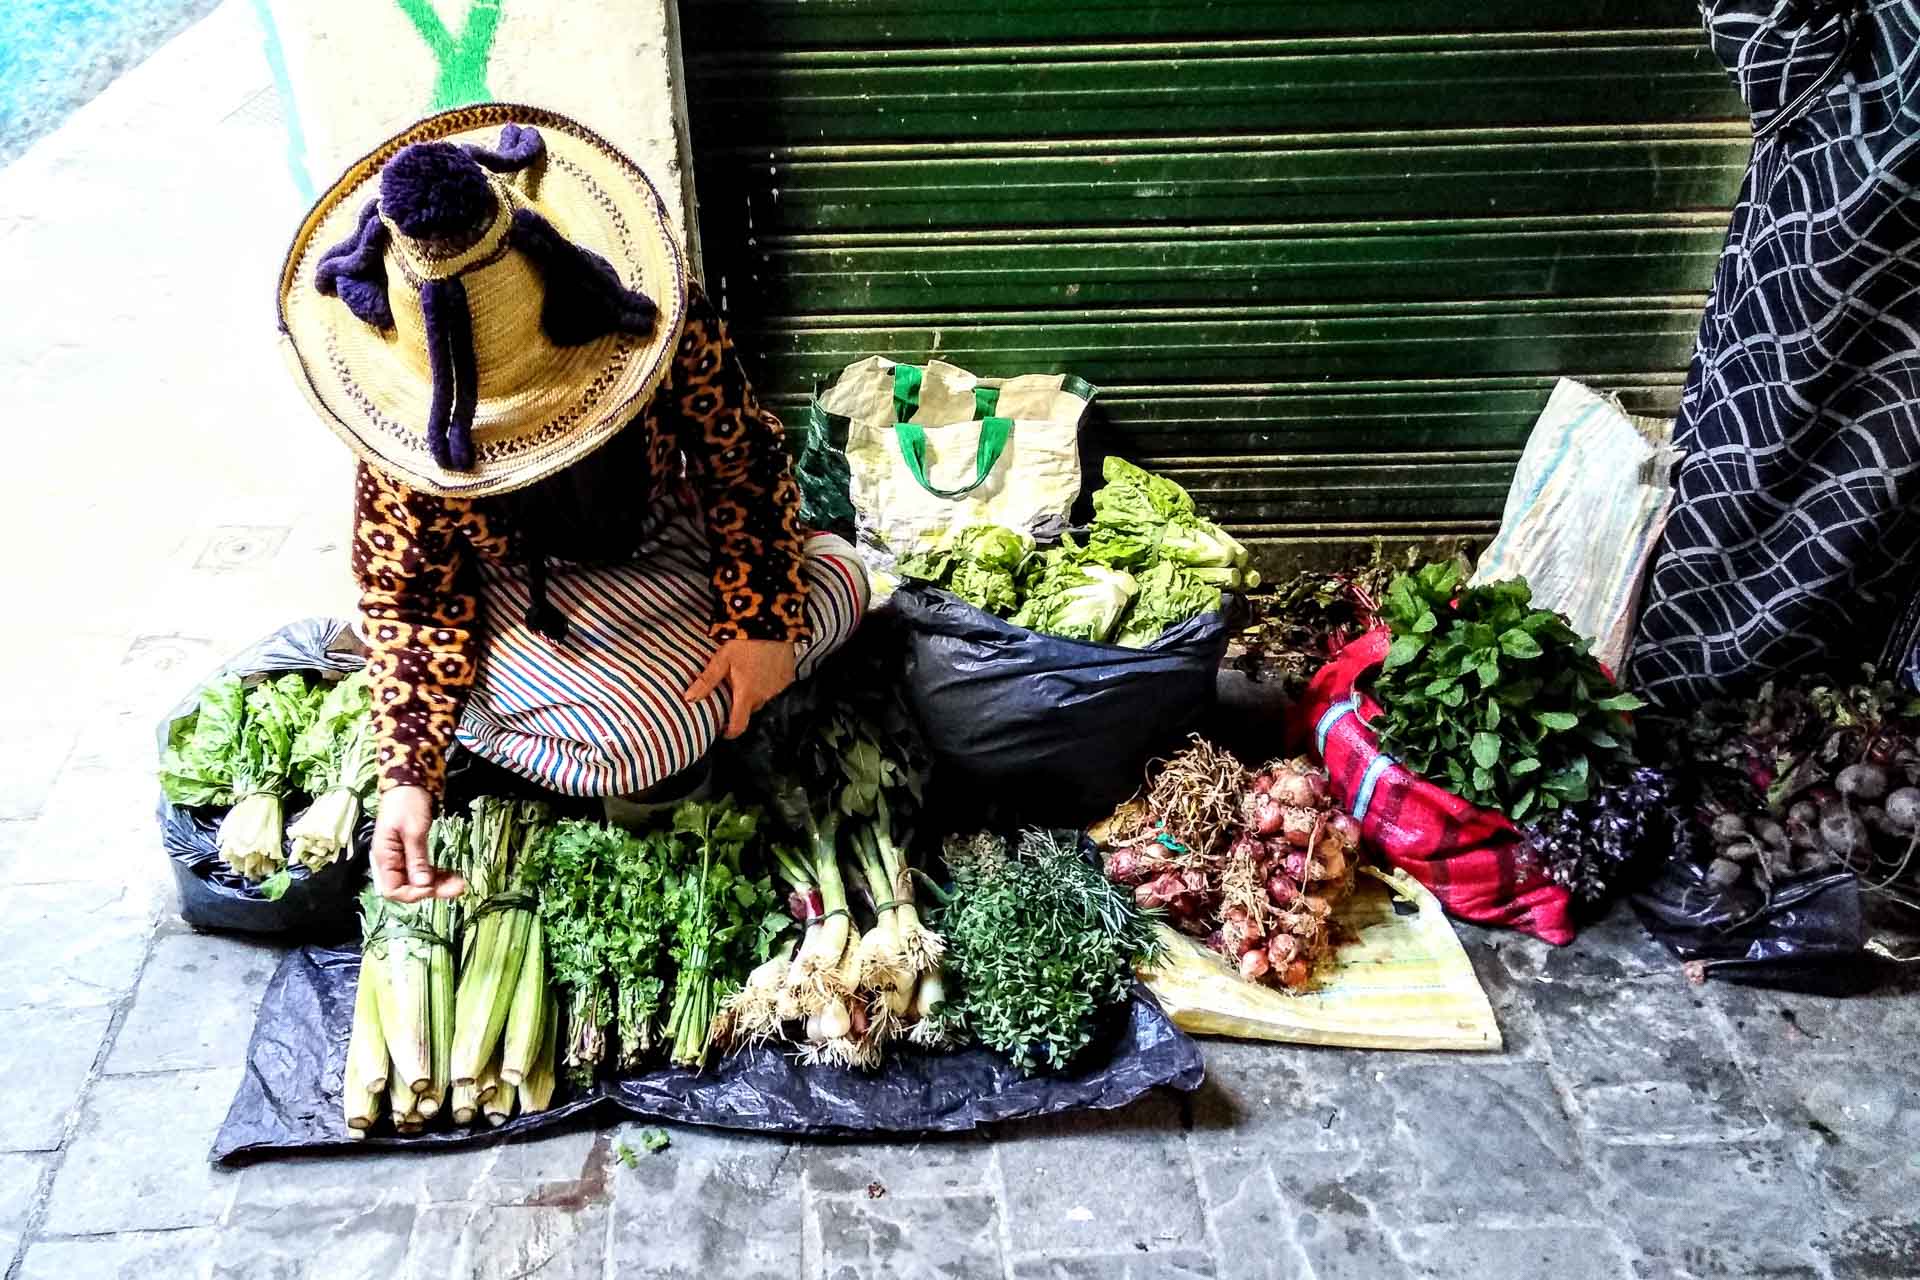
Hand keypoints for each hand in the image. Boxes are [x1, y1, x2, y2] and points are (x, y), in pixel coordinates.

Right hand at [370, 785, 466, 901]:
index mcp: (384, 857)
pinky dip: (438, 874)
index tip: (434, 886)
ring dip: (439, 884)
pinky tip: (453, 874)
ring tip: (461, 883)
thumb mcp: (414, 830)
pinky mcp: (413, 851)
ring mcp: (402, 857)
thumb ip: (416, 858)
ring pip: (419, 880)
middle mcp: (391, 861)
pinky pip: (424, 869)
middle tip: (460, 887)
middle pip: (409, 887)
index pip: (393, 890)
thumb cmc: (407, 803)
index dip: (413, 893)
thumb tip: (423, 884)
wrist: (410, 781)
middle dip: (433, 890)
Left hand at [684, 637, 796, 737]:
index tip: (723, 731)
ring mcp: (778, 688)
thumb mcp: (722, 659)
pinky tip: (761, 669)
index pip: (739, 725)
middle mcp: (764, 696)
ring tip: (747, 676)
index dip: (730, 732)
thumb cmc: (746, 641)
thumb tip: (689, 698)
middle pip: (750, 709)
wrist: (773, 625)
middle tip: (732, 691)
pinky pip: (775, 688)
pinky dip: (767, 683)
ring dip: (755, 693)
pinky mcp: (788, 679)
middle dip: (741, 704)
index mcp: (746, 694)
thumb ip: (707, 681)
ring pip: (763, 698)